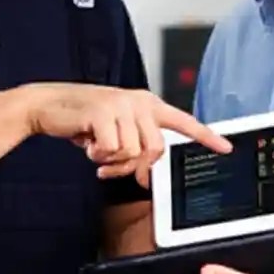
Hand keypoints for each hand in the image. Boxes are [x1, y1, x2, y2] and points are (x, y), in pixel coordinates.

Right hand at [25, 83, 230, 185]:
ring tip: (97, 151)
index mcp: (146, 104)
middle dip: (134, 165)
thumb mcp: (115, 127)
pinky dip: (98, 155)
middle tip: (111, 165)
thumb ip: (136, 142)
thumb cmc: (83, 119)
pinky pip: (113, 150)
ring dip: (112, 161)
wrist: (48, 105)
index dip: (205, 136)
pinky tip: (88, 143)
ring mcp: (121, 105)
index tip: (225, 147)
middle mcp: (138, 102)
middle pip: (155, 149)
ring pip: (133, 152)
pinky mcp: (103, 112)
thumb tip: (145, 172)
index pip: (183, 121)